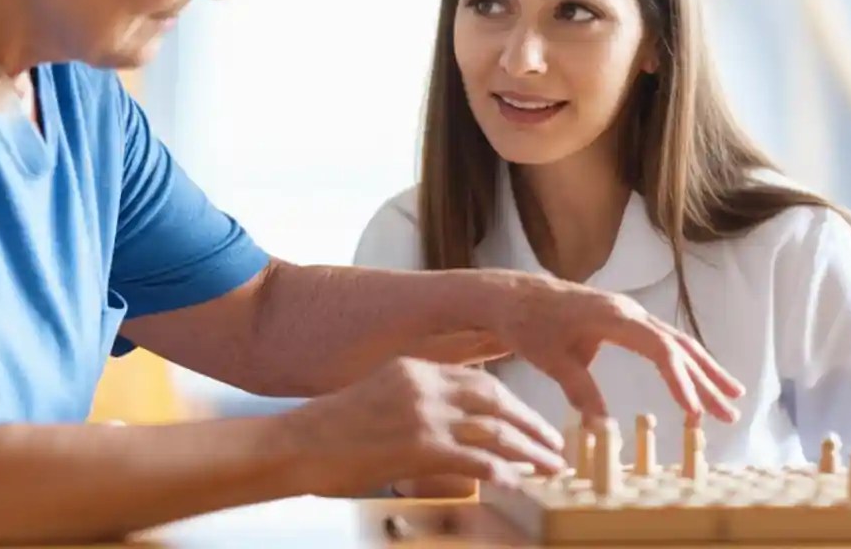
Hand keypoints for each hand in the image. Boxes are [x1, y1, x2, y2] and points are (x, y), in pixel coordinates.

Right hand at [279, 358, 564, 497]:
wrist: (296, 445)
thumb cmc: (332, 429)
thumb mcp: (380, 396)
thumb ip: (419, 402)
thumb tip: (455, 428)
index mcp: (417, 368)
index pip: (481, 382)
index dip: (513, 404)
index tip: (532, 422)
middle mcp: (425, 385)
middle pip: (497, 402)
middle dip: (531, 424)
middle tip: (554, 445)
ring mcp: (424, 415)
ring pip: (494, 432)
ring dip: (528, 451)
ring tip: (549, 467)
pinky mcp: (420, 447)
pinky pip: (475, 460)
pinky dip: (501, 472)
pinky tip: (516, 483)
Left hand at [485, 276, 745, 421]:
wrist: (514, 296)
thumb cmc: (529, 324)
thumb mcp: (550, 359)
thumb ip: (579, 389)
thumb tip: (603, 428)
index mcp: (613, 317)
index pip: (660, 349)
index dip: (680, 381)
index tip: (694, 412)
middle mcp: (628, 311)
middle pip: (678, 345)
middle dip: (707, 380)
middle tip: (731, 412)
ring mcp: (628, 313)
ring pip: (676, 342)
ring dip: (704, 370)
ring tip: (733, 396)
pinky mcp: (624, 320)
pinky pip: (663, 340)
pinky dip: (684, 361)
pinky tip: (699, 379)